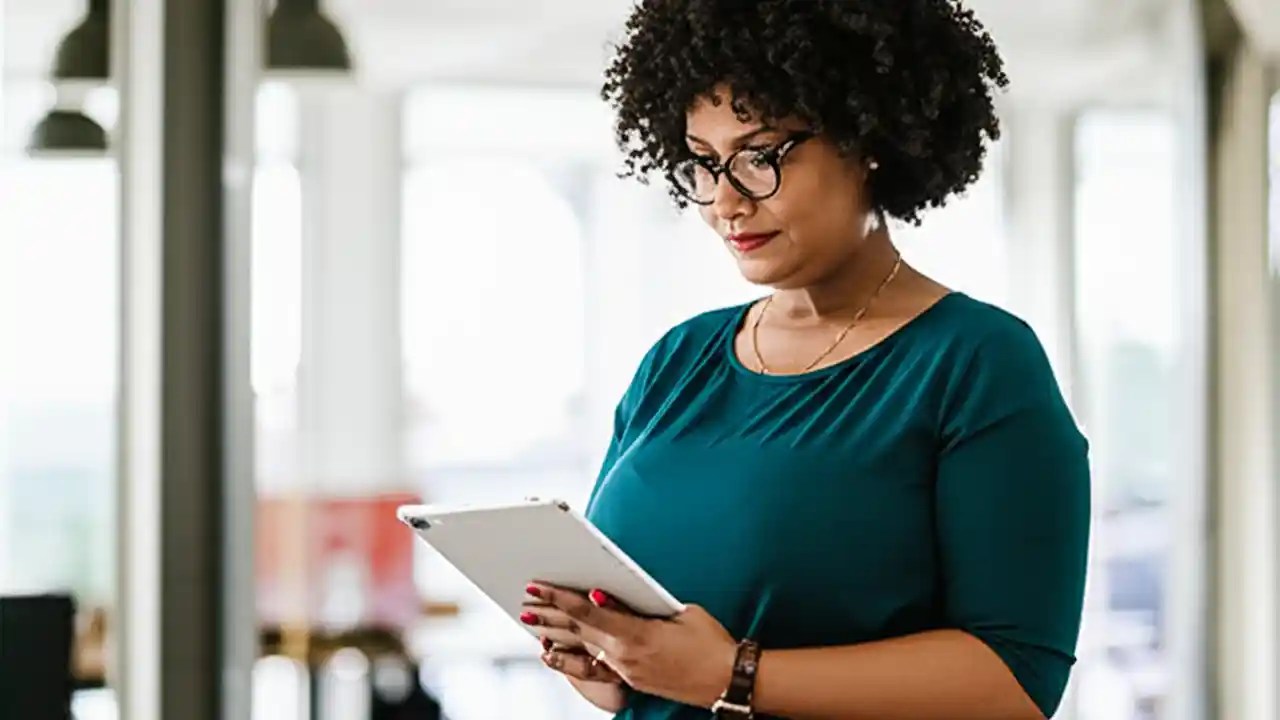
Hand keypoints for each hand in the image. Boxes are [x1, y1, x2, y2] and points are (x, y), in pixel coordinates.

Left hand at [522, 581, 737, 708]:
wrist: (728, 680)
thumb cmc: (710, 642)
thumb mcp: (679, 613)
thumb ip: (640, 605)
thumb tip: (607, 596)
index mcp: (636, 635)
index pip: (588, 612)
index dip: (560, 598)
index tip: (539, 587)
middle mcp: (624, 656)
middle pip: (579, 631)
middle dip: (550, 614)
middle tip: (525, 601)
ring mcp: (626, 671)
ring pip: (583, 648)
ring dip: (555, 636)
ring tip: (531, 625)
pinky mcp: (630, 681)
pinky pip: (593, 667)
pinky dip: (571, 659)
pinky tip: (554, 654)